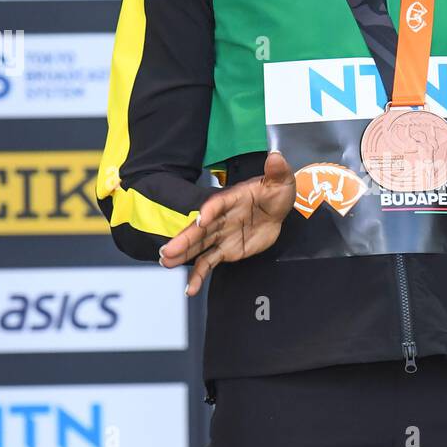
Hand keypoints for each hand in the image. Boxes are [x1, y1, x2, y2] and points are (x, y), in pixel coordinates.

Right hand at [159, 150, 295, 295]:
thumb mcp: (280, 182)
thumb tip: (276, 157)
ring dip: (182, 255)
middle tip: (167, 250)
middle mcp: (220, 218)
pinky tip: (189, 289)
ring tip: (166, 263)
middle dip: (184, 239)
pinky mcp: (223, 251)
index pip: (218, 204)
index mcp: (231, 199)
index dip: (210, 210)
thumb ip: (276, 171)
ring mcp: (219, 235)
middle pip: (200, 229)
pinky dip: (198, 276)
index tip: (202, 219)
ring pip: (198, 246)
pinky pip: (208, 263)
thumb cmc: (274, 193)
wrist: (276, 212)